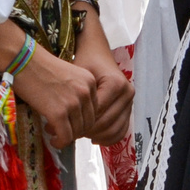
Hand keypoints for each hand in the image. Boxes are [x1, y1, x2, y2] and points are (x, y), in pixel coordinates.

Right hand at [11, 46, 97, 148]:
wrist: (22, 59)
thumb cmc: (39, 65)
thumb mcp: (67, 75)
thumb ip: (76, 92)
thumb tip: (74, 117)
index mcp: (89, 81)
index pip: (94, 110)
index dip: (82, 120)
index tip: (70, 123)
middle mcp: (85, 92)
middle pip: (88, 123)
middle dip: (76, 131)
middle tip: (63, 132)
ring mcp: (73, 103)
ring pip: (77, 132)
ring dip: (66, 137)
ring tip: (55, 135)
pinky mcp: (58, 113)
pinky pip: (65, 137)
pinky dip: (60, 142)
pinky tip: (53, 141)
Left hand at [72, 9, 132, 146]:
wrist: (97, 51)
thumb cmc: (85, 60)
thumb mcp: (78, 75)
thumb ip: (73, 97)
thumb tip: (59, 124)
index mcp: (115, 83)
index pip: (97, 112)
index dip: (80, 122)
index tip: (64, 127)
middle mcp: (127, 92)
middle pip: (106, 122)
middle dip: (86, 131)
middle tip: (69, 134)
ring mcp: (130, 101)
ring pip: (114, 129)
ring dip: (96, 136)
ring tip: (79, 135)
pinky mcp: (129, 107)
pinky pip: (121, 129)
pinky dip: (108, 137)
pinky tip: (93, 138)